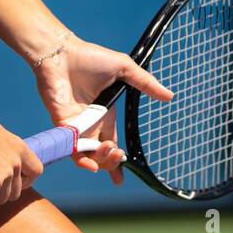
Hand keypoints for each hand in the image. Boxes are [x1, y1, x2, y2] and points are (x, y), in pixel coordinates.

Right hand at [0, 108, 44, 209]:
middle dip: (0, 193)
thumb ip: (6, 152)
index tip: (8, 182)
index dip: (24, 181)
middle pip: (16, 192)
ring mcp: (7, 173)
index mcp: (20, 148)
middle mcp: (17, 161)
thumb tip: (1, 165)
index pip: (36, 171)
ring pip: (1, 199)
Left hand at [33, 34, 173, 185]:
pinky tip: (91, 164)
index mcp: (104, 114)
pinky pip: (71, 149)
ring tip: (110, 150)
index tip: (120, 179)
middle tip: (119, 155)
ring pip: (87, 156)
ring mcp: (75, 126)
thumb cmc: (90, 58)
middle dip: (111, 162)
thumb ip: (146, 83)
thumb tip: (170, 95)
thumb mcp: (124, 70)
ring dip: (100, 161)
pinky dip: (81, 160)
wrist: (62, 53)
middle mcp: (90, 124)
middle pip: (100, 155)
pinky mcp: (62, 124)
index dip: (116, 162)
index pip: (111, 144)